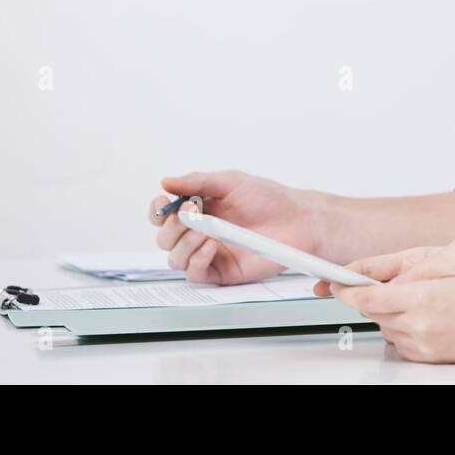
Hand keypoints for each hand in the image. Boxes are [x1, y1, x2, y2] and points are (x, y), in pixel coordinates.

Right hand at [148, 170, 322, 284]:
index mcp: (199, 209)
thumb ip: (198, 181)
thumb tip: (167, 182)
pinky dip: (197, 260)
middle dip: (172, 226)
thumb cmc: (268, 199)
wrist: (297, 219)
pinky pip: (195, 273)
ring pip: (175, 258)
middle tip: (191, 212)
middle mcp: (199, 232)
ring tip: (205, 230)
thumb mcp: (231, 181)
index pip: (164, 214)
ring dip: (183, 243)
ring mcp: (209, 253)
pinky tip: (211, 246)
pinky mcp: (221, 271)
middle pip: (165, 238)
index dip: (157, 210)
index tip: (163, 202)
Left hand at [322, 238, 454, 362]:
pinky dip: (408, 327)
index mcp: (423, 300)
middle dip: (378, 295)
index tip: (333, 281)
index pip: (365, 297)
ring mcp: (426, 348)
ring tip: (430, 297)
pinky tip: (435, 314)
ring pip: (388, 327)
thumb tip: (388, 279)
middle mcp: (419, 328)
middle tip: (401, 281)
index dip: (344, 288)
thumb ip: (415, 268)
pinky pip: (404, 342)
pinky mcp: (434, 360)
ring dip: (395, 311)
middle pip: (374, 312)